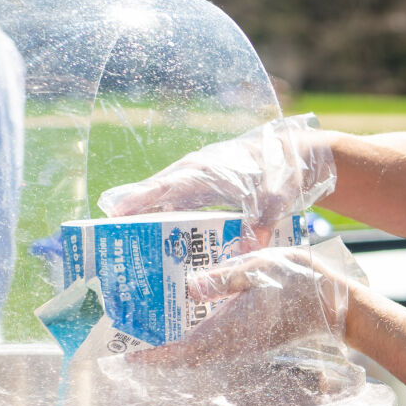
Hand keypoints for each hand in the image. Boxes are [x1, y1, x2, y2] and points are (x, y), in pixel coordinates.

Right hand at [98, 113, 335, 228]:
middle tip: (111, 239)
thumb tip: (248, 250)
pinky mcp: (205, 185)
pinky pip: (178, 201)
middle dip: (134, 214)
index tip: (115, 214)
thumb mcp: (274, 199)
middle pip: (157, 194)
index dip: (140, 201)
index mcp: (207, 171)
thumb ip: (260, 223)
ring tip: (128, 244)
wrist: (294, 155)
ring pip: (165, 198)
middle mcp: (196, 171)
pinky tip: (160, 239)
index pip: (166, 186)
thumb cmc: (282, 172)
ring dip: (148, 218)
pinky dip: (167, 217)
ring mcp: (199, 177)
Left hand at [129, 239, 358, 369]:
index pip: (184, 351)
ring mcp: (245, 347)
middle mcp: (235, 345)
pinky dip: (194, 346)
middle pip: (187, 360)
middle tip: (132, 344)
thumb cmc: (300, 282)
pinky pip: (215, 352)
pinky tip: (187, 328)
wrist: (336, 306)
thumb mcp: (259, 267)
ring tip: (152, 336)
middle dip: (158, 357)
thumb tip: (188, 285)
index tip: (129, 355)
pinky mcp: (253, 343)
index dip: (155, 356)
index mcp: (232, 328)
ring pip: (201, 358)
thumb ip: (222, 278)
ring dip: (175, 352)